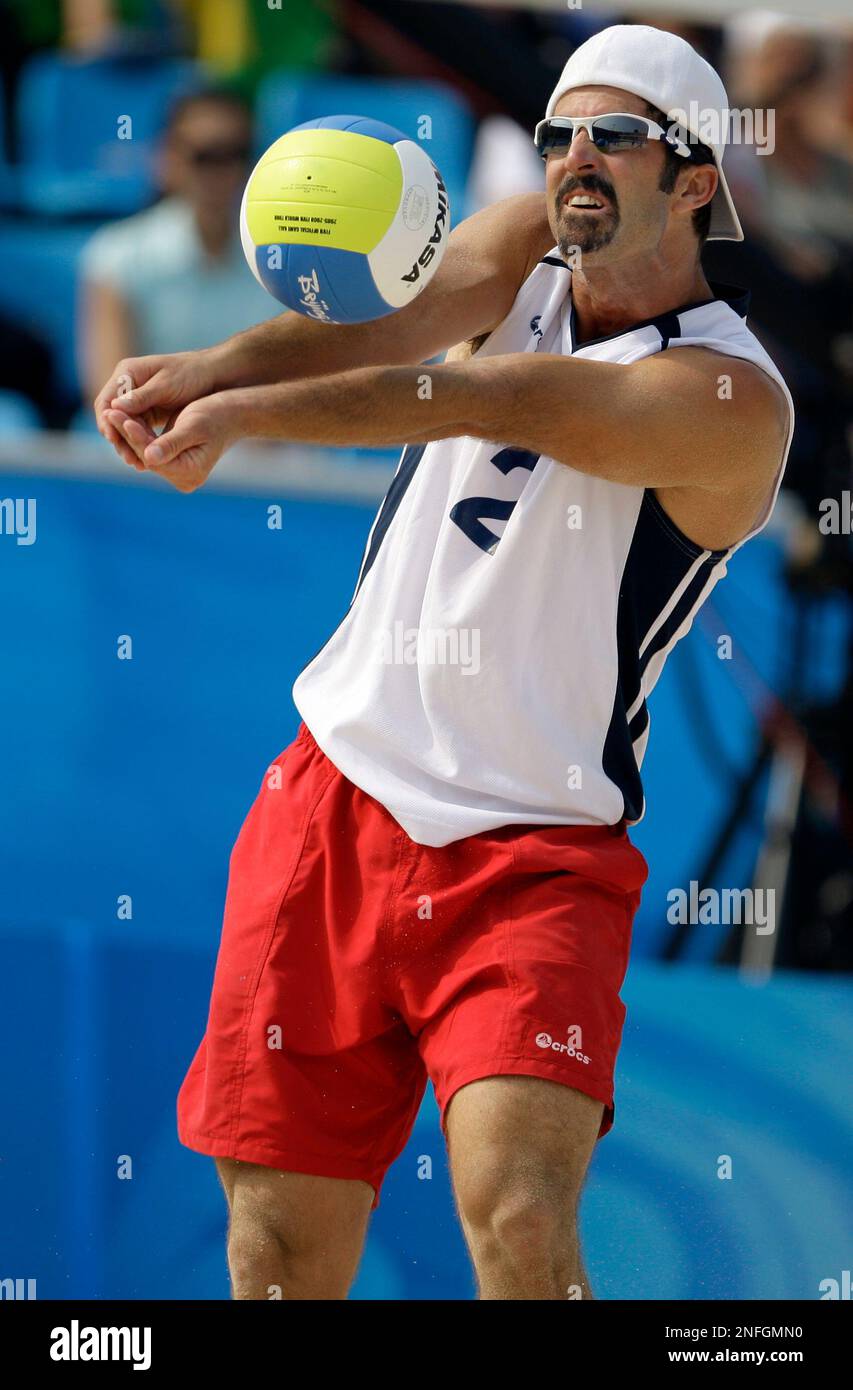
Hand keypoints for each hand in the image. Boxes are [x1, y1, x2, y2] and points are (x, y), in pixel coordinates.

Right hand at [94, 349, 221, 469]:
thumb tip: (115, 408)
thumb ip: (143, 397)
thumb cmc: (191, 374)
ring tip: (137, 463)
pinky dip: (140, 443)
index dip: (107, 421)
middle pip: (111, 416)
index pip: (105, 400)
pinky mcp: (148, 411)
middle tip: (128, 458)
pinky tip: (146, 459)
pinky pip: (137, 430)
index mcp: (127, 372)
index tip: (113, 439)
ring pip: (124, 426)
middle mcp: (128, 386)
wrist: (212, 375)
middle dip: (117, 438)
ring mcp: (137, 400)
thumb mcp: (167, 385)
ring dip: (128, 444)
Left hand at [105, 392, 241, 492]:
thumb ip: (171, 444)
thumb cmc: (216, 416)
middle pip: (148, 457)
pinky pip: (151, 449)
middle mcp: (184, 479)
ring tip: (113, 412)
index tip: (120, 416)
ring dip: (130, 432)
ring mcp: (179, 473)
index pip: (154, 458)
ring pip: (146, 452)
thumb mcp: (193, 427)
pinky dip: (139, 433)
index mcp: (190, 473)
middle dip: (129, 434)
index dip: (135, 437)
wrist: (232, 415)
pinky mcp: (174, 463)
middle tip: (110, 411)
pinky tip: (125, 417)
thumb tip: (149, 458)